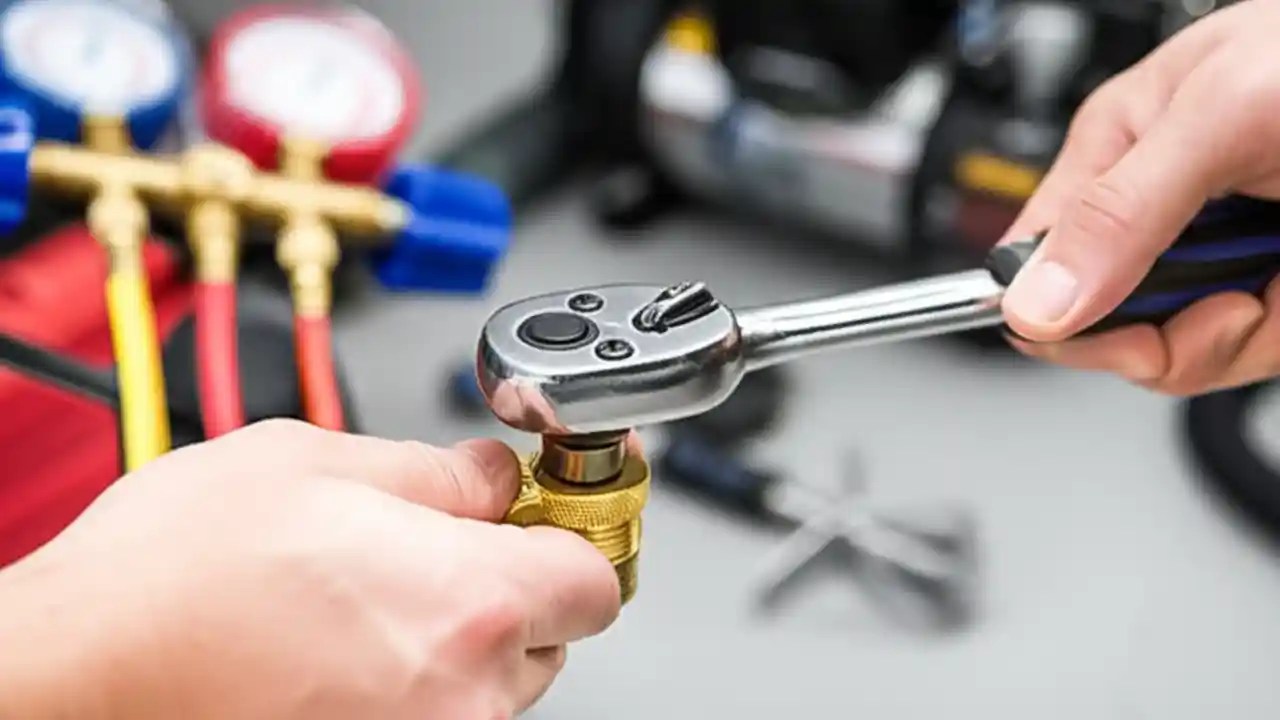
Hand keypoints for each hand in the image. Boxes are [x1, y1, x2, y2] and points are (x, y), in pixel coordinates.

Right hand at [0, 420, 619, 719]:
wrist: (73, 676)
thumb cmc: (171, 578)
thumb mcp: (315, 462)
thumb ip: (436, 470)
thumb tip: (491, 475)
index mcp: (468, 602)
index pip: (597, 575)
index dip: (574, 529)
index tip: (555, 506)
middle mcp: (464, 695)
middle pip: (552, 632)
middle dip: (511, 582)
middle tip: (440, 544)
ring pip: (496, 682)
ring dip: (460, 637)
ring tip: (369, 597)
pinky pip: (438, 716)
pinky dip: (416, 685)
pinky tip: (346, 646)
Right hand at [999, 0, 1279, 394]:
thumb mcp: (1217, 117)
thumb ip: (1118, 211)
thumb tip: (1034, 300)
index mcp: (1114, 158)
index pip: (1033, 271)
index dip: (1066, 323)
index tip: (1131, 334)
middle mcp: (1156, 217)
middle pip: (1112, 332)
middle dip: (1176, 339)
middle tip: (1232, 301)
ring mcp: (1216, 258)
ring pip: (1186, 356)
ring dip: (1244, 338)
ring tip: (1276, 277)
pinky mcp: (1268, 290)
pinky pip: (1248, 353)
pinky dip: (1278, 334)